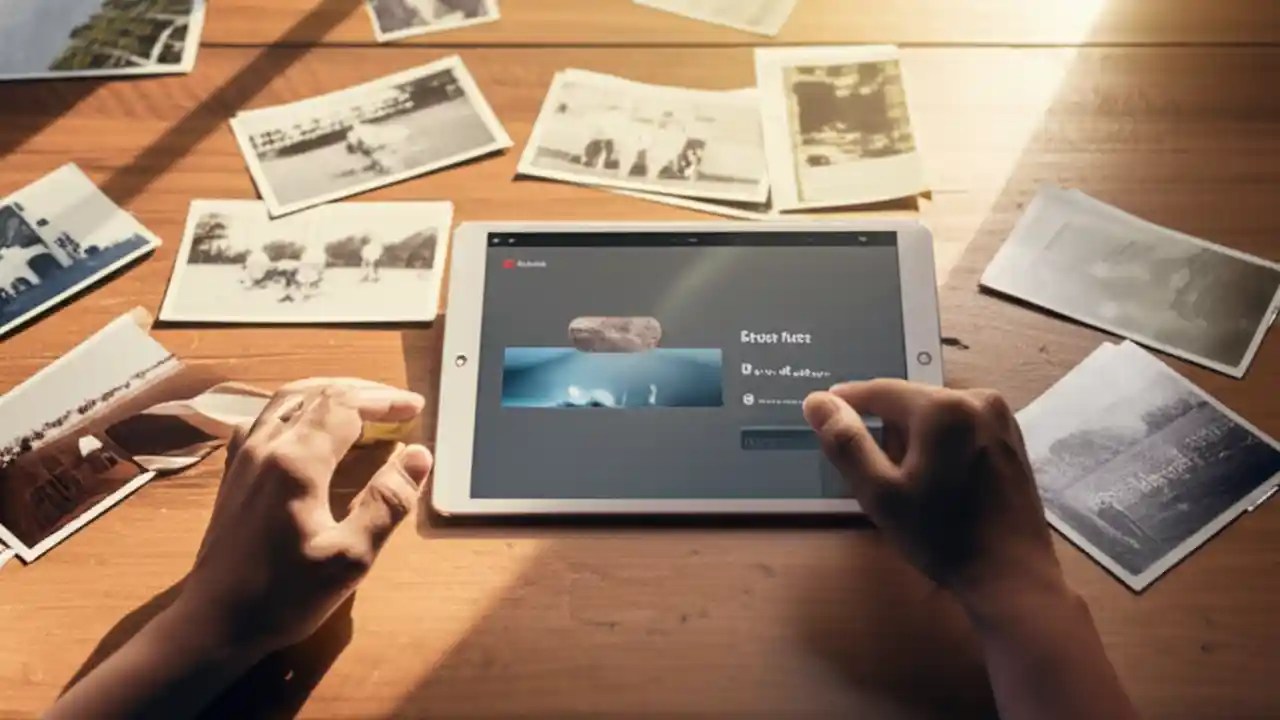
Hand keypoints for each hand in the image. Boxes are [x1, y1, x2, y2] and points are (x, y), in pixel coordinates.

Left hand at [176, 378, 431, 656]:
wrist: (214, 623)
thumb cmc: (283, 596)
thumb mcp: (349, 558)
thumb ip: (387, 503)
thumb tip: (419, 456)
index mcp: (296, 461)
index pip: (346, 406)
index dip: (384, 401)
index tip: (415, 407)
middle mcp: (265, 446)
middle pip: (317, 394)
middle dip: (362, 392)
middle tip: (397, 404)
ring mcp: (244, 457)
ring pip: (287, 399)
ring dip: (329, 393)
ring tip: (361, 404)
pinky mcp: (234, 472)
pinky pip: (265, 418)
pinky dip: (298, 408)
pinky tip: (309, 426)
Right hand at [803, 380, 1063, 608]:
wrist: (1012, 576)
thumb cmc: (942, 536)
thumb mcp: (881, 493)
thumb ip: (846, 442)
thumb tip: (817, 401)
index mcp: (942, 408)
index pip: (879, 390)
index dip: (847, 402)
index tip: (823, 414)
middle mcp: (977, 399)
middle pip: (909, 401)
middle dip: (885, 428)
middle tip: (874, 472)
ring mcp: (999, 417)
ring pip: (935, 414)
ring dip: (912, 437)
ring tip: (907, 481)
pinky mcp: (1010, 437)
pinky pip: (960, 426)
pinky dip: (940, 443)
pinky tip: (938, 479)